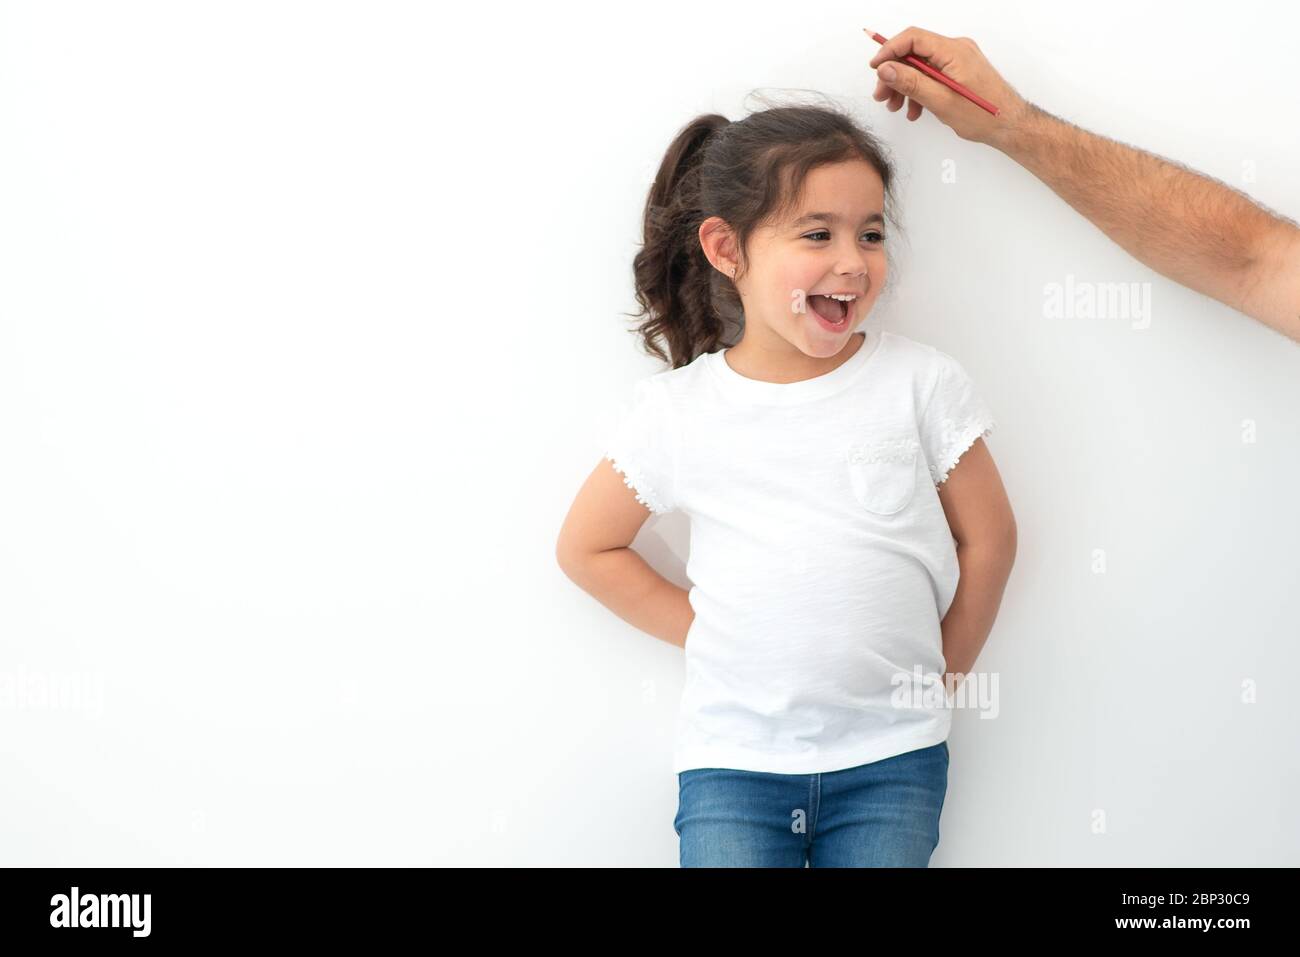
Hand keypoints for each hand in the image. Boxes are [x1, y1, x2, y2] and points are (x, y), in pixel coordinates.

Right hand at [868, 26, 1031, 146]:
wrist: (1009, 125)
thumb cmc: (984, 115)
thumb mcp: (940, 101)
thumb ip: (911, 83)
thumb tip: (886, 69)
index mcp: (954, 51)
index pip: (913, 38)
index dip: (890, 50)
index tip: (876, 67)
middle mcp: (956, 49)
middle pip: (914, 53)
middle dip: (895, 73)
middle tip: (882, 94)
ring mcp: (958, 60)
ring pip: (920, 65)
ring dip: (905, 85)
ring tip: (896, 106)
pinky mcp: (958, 71)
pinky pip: (931, 74)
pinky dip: (919, 89)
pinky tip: (914, 109)